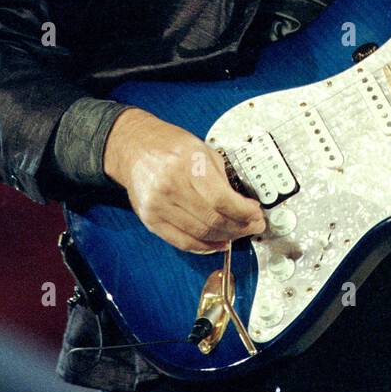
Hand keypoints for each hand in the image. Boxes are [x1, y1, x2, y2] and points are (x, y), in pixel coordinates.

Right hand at [103, 107, 265, 252]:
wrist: (135, 147)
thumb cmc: (169, 144)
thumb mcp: (202, 149)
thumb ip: (222, 176)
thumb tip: (243, 203)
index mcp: (188, 164)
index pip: (222, 200)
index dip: (244, 212)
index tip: (256, 214)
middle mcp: (171, 186)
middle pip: (213, 220)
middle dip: (239, 227)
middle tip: (253, 226)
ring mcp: (159, 205)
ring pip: (200, 234)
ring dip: (225, 238)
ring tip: (238, 234)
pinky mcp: (150, 219)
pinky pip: (182, 242)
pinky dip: (204, 247)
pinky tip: (218, 243)